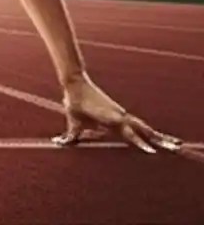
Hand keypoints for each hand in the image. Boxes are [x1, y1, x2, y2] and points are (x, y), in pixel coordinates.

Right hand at [53, 73, 179, 152]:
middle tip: (175, 145)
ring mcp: (119, 116)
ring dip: (156, 138)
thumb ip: (72, 135)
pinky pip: (132, 131)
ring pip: (142, 129)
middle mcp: (120, 118)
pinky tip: (149, 149)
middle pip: (143, 129)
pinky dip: (140, 140)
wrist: (74, 86)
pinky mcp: (115, 117)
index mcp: (113, 121)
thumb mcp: (75, 123)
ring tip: (172, 146)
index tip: (156, 147)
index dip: (144, 139)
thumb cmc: (75, 102)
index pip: (133, 132)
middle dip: (157, 137)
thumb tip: (61, 142)